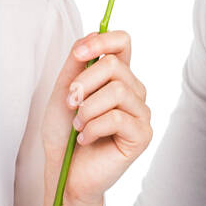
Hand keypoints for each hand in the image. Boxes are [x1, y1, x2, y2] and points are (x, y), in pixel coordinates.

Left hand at [42, 29, 151, 205]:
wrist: (64, 171)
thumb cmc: (64, 133)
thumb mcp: (63, 91)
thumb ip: (77, 63)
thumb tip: (93, 34)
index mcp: (117, 76)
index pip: (122, 42)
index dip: (102, 42)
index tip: (79, 55)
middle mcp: (133, 91)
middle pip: (114, 66)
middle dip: (84, 83)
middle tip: (70, 104)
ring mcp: (141, 113)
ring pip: (117, 91)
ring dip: (87, 109)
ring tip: (78, 125)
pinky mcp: (142, 135)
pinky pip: (118, 118)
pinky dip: (93, 128)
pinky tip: (86, 139)